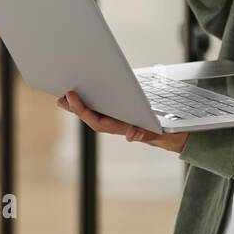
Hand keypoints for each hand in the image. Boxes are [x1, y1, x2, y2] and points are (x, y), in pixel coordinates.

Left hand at [57, 90, 188, 152]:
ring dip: (80, 106)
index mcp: (122, 128)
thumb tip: (131, 136)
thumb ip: (146, 134)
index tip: (72, 97)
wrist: (172, 137)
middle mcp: (117, 125)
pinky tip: (85, 95)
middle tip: (61, 97)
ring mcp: (118, 121)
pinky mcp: (121, 116)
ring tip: (65, 97)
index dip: (83, 110)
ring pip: (95, 113)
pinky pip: (103, 109)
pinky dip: (92, 102)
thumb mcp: (159, 132)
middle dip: (76, 108)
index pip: (98, 121)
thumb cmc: (165, 133)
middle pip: (92, 117)